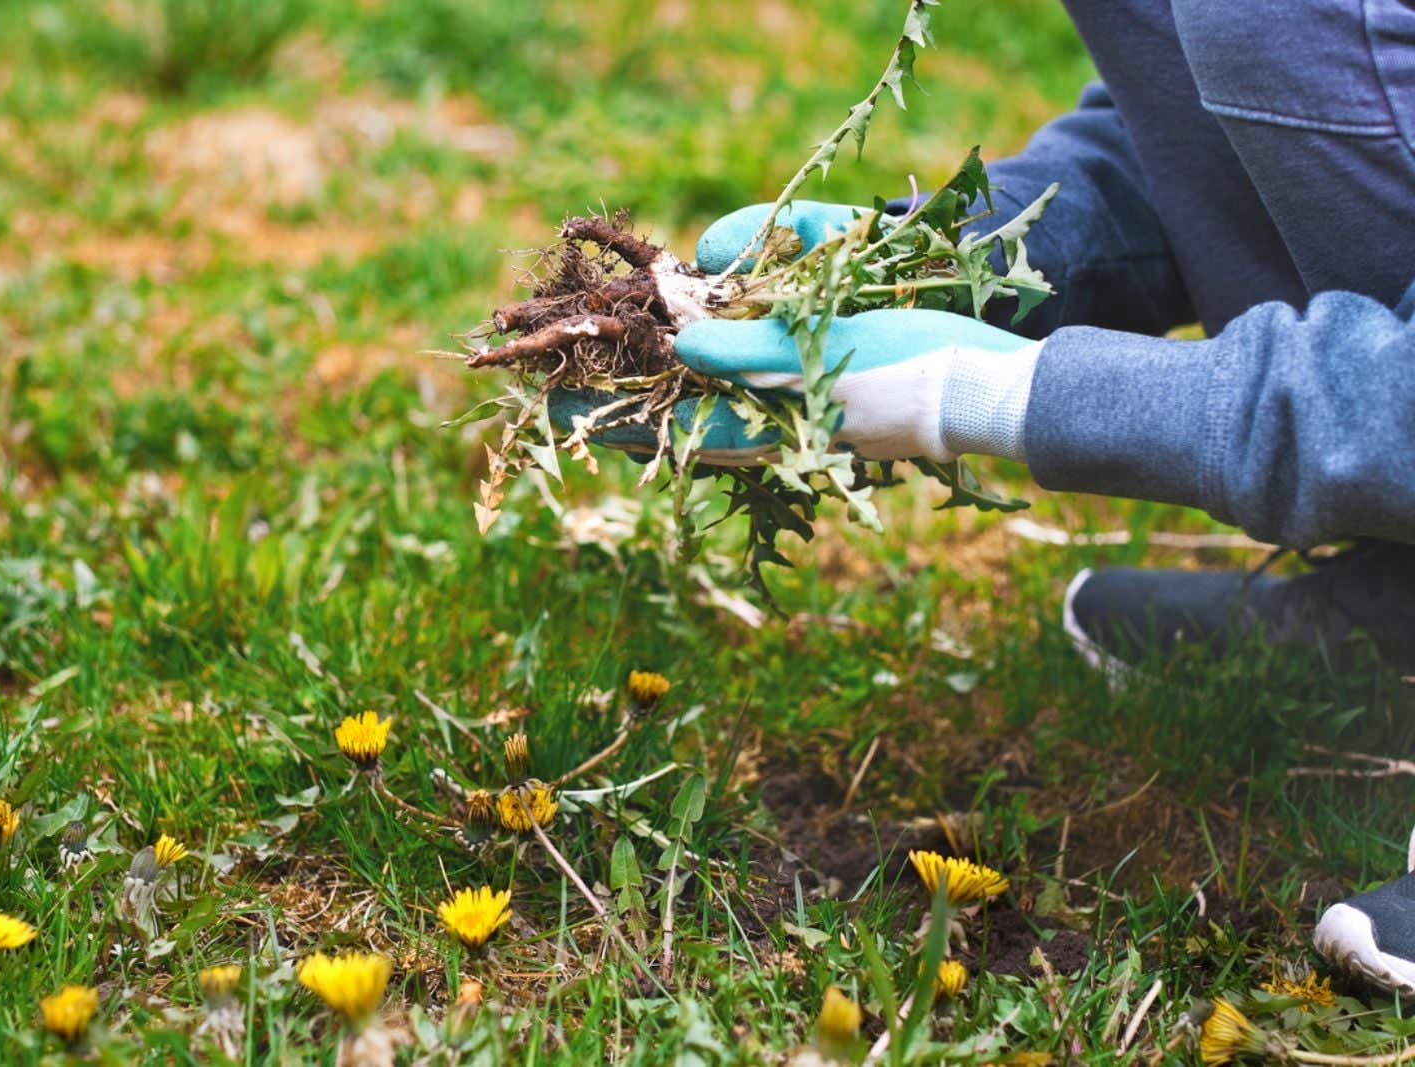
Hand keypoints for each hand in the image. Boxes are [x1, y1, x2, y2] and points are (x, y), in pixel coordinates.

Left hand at [548, 200, 1039, 465]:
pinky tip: (688, 351)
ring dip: (656, 382)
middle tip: (562, 381)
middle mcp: (764, 419)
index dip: (608, 412)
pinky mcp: (813, 383)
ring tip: (607, 369)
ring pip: (702, 397)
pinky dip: (707, 367)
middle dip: (621, 397)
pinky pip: (741, 380)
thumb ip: (751, 352)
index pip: (665, 423)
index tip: (553, 399)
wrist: (986, 388)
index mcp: (762, 424)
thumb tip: (684, 341)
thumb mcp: (825, 356)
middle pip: (672, 413)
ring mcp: (786, 404)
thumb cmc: (909, 372)